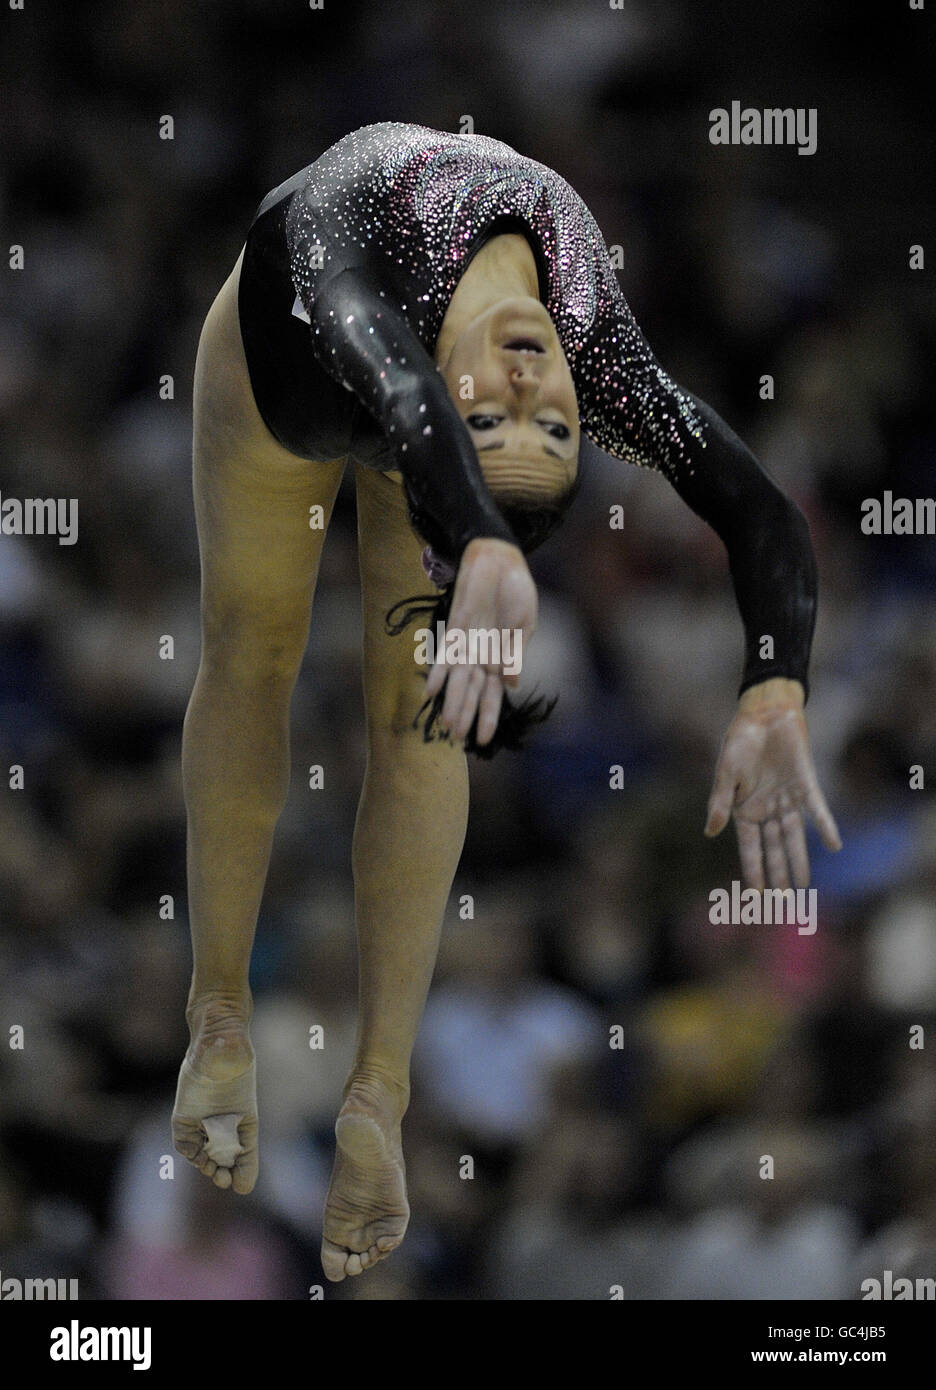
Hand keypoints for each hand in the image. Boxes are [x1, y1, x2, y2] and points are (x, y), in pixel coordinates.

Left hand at [424, 537, 536, 745]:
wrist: (500, 561)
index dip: (487, 717)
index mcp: (501, 660)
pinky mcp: (455, 630)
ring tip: (446, 725)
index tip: (483, 740)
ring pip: (457, 682)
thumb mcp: (525, 624)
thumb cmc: (517, 592)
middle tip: (458, 739)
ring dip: (452, 703)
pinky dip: (438, 673)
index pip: (492, 696)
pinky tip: (431, 691)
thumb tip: (512, 683)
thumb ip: (517, 653)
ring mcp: (467, 645)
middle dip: (465, 715)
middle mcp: (481, 657)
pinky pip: (445, 656)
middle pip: (471, 693)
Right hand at [704, 678, 841, 887]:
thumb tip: (709, 832)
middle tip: (782, 900)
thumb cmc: (740, 741)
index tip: (756, 895)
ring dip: (799, 859)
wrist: (765, 713)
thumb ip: (720, 802)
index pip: (750, 846)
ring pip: (795, 836)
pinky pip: (817, 810)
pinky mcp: (807, 786)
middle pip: (774, 847)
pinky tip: (834, 845)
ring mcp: (788, 799)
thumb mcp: (726, 773)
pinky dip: (825, 827)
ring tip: (803, 886)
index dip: (754, 869)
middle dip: (778, 872)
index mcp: (745, 809)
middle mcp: (768, 809)